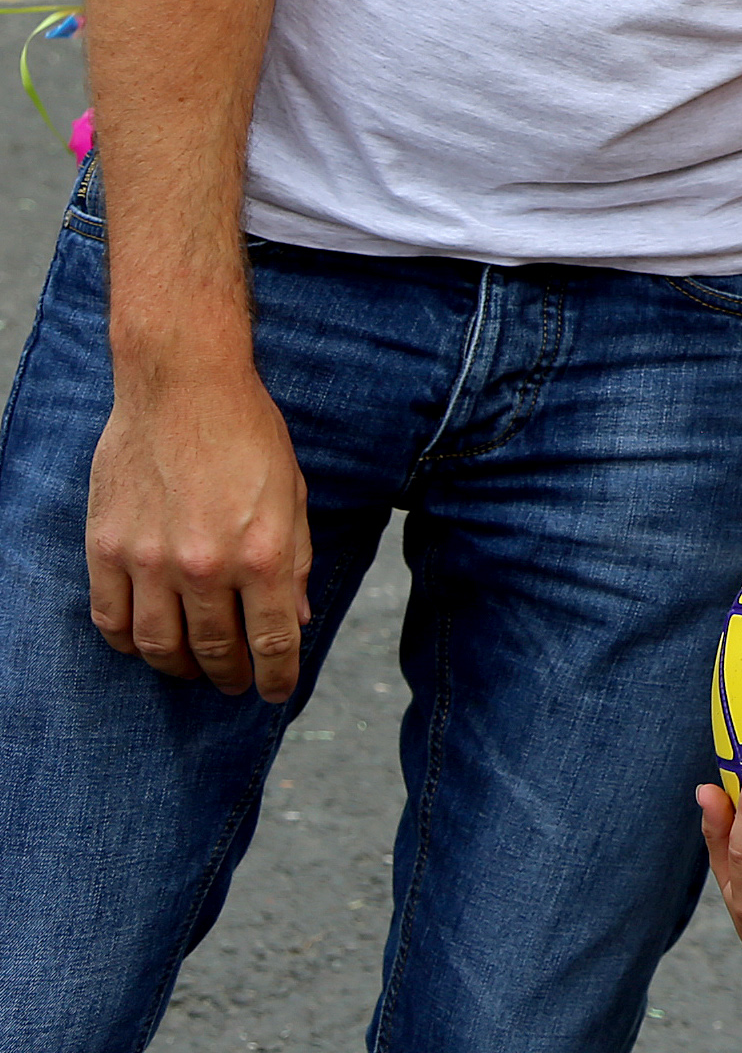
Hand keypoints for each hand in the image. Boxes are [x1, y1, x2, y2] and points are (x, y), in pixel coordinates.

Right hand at [86, 358, 312, 701]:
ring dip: (179, 669)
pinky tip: (144, 646)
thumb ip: (296, 562)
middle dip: (229, 677)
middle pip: (214, 650)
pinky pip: (110, 619)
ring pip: (158, 646)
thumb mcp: (293, 495)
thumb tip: (296, 619)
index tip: (277, 693)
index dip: (277, 677)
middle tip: (234, 685)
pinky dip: (127, 644)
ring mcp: (149, 559)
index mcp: (261, 553)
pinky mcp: (107, 547)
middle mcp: (204, 565)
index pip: (271, 641)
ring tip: (193, 670)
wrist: (183, 386)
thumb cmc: (248, 434)